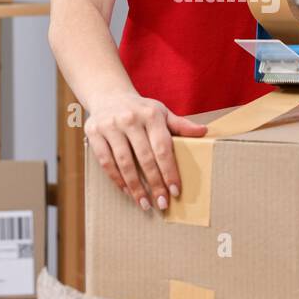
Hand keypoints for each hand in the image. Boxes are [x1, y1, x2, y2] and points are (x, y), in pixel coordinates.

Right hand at [84, 93, 207, 210]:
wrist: (108, 95)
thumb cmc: (140, 109)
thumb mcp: (161, 113)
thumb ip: (180, 125)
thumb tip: (204, 132)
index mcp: (151, 114)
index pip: (163, 148)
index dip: (169, 171)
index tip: (175, 191)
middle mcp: (130, 119)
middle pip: (145, 158)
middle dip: (155, 184)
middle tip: (162, 203)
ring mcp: (110, 126)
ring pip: (124, 163)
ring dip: (135, 187)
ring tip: (144, 203)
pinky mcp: (94, 133)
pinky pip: (105, 161)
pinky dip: (116, 178)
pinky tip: (126, 191)